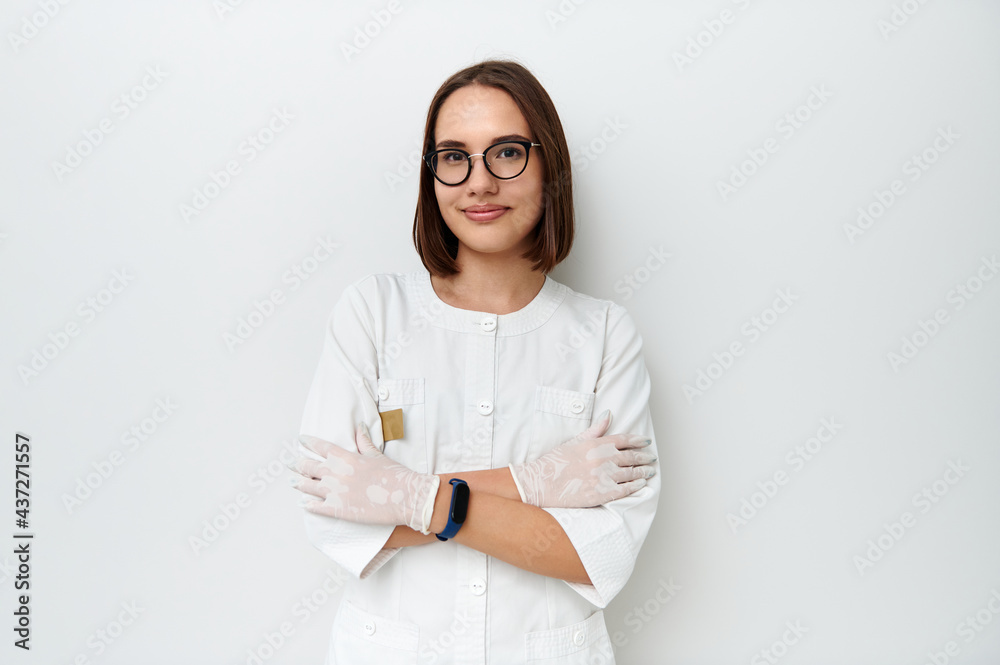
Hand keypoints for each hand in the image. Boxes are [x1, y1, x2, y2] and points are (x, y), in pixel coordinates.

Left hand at [290, 424, 439, 532]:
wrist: (404, 496)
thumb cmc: (393, 474)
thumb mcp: (376, 454)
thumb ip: (363, 441)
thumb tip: (359, 426)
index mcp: (344, 457)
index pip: (320, 446)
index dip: (308, 441)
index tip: (301, 439)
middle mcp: (335, 473)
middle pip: (308, 466)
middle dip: (297, 464)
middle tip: (290, 463)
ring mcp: (334, 492)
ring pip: (307, 486)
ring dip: (298, 483)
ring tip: (293, 482)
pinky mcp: (337, 510)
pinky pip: (315, 507)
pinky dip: (307, 505)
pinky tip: (303, 504)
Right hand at [508, 409, 655, 507]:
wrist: (540, 483)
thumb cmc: (554, 462)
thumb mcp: (574, 441)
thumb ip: (595, 429)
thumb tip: (608, 414)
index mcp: (596, 444)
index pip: (624, 440)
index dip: (638, 440)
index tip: (646, 442)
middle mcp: (602, 459)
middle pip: (631, 457)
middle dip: (644, 457)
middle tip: (651, 458)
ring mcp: (603, 477)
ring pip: (631, 473)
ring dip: (643, 471)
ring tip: (649, 471)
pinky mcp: (602, 493)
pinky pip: (625, 489)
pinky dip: (636, 486)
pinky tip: (641, 484)